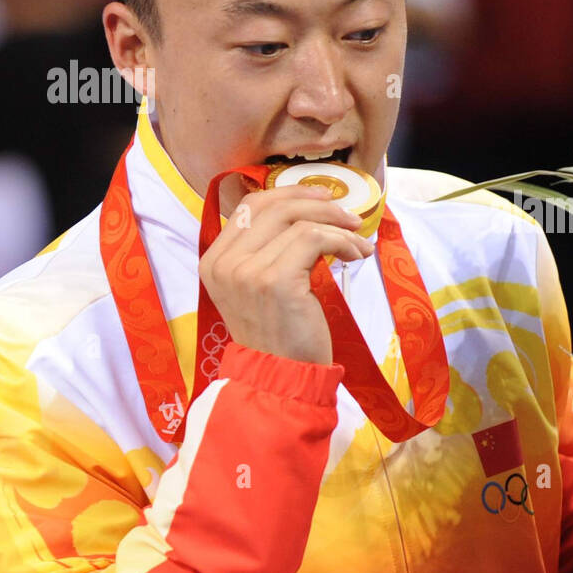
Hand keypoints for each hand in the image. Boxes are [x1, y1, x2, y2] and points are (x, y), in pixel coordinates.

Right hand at [198, 184, 374, 364]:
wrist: (280, 378)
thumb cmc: (279, 335)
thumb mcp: (259, 288)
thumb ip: (265, 252)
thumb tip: (305, 211)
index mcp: (214, 260)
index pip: (249, 206)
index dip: (289, 194)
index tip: (322, 198)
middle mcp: (224, 263)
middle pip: (274, 206)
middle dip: (318, 204)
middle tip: (348, 217)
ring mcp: (247, 272)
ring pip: (299, 221)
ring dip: (338, 227)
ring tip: (358, 244)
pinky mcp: (275, 281)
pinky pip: (315, 239)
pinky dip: (342, 241)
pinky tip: (354, 256)